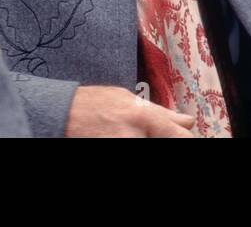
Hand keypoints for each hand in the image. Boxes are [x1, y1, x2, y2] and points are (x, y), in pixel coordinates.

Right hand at [64, 85, 196, 137]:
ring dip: (144, 140)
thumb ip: (160, 112)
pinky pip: (133, 150)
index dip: (186, 138)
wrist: (63, 113)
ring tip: (129, 133)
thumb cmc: (94, 103)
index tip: (188, 137)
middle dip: (163, 139)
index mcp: (142, 116)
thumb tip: (187, 120)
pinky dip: (134, 142)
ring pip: (146, 147)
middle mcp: (134, 135)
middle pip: (166, 143)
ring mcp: (122, 145)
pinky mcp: (111, 151)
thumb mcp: (128, 99)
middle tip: (145, 132)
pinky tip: (122, 137)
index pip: (179, 136)